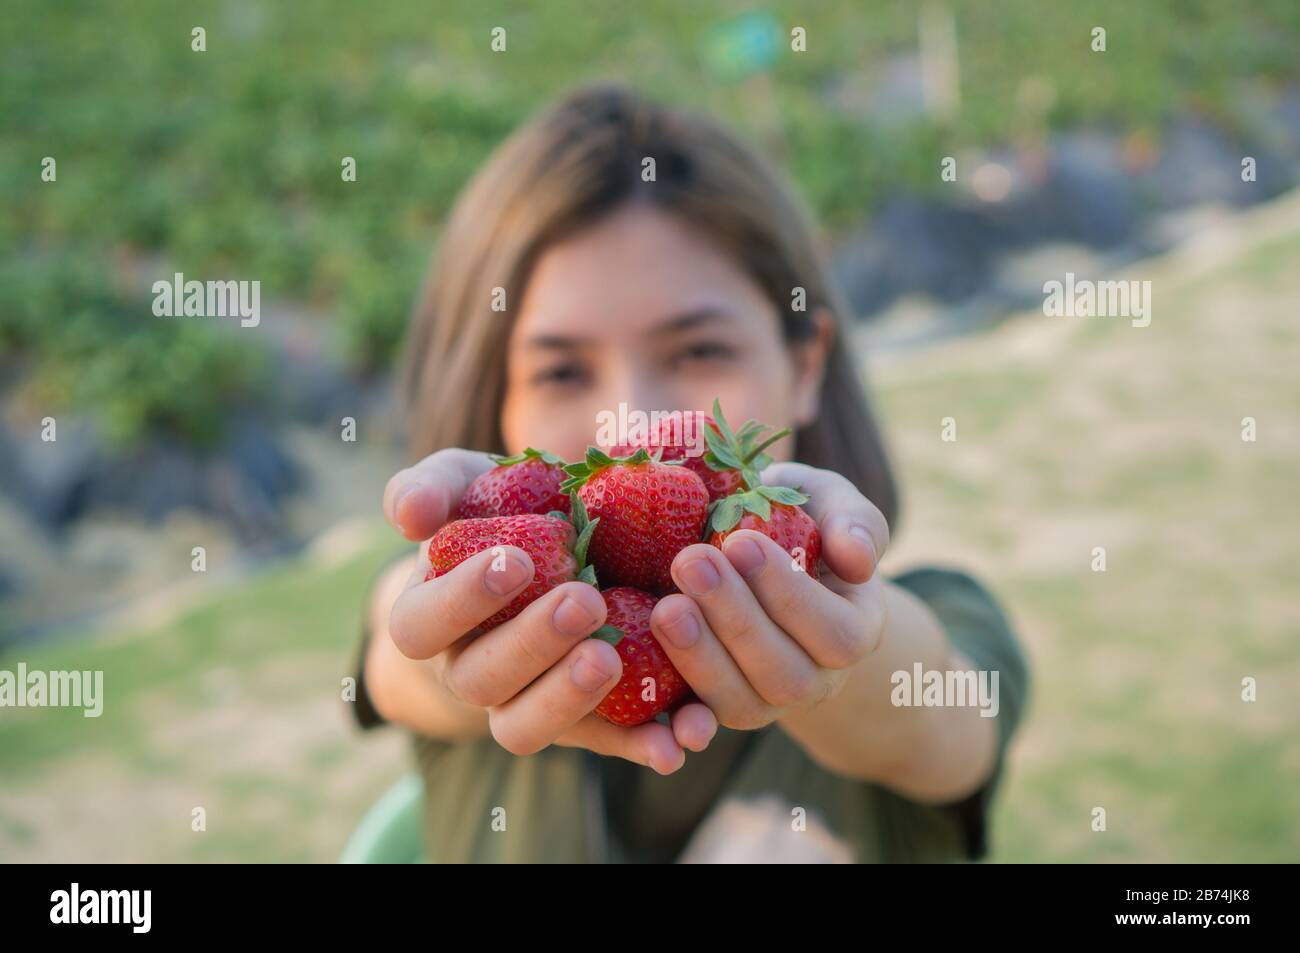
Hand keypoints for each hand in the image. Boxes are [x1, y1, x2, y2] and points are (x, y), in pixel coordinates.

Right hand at [382, 449, 718, 772]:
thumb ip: (426, 488)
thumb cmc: (495, 512)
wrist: (550, 547)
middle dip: (532, 643)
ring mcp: (522, 701)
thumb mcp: (459, 484)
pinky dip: (639, 744)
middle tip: (584, 601)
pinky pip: (604, 745)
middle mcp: (468, 670)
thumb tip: (410, 516)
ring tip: (612, 658)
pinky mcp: (582, 722)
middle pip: (481, 680)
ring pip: (526, 727)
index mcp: (429, 618)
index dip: (463, 600)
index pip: (422, 624)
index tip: (517, 560)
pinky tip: (676, 737)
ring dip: (568, 700)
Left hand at [649, 462, 889, 729]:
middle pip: (783, 674)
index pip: (834, 633)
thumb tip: (858, 560)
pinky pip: (693, 721)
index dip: (787, 593)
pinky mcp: (713, 709)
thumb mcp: (831, 507)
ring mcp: (763, 702)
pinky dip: (668, 710)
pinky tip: (635, 671)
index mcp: (853, 633)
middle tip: (690, 562)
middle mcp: (814, 679)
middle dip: (734, 618)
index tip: (740, 540)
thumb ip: (854, 523)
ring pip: (738, 703)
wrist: (752, 558)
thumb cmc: (797, 523)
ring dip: (699, 656)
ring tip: (664, 606)